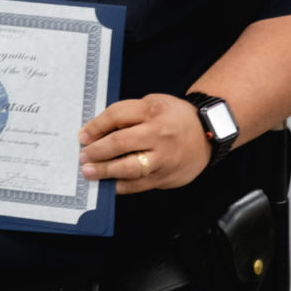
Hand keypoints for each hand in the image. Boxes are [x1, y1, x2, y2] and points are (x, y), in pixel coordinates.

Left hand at [79, 93, 210, 193]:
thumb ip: (126, 115)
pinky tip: (108, 184)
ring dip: (105, 171)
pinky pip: (139, 185)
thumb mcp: (151, 104)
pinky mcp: (168, 177)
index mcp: (152, 111)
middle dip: (96, 152)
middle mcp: (159, 135)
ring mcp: (165, 158)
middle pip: (120, 143)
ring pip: (130, 168)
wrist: (208, 132)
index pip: (116, 116)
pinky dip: (120, 186)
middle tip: (82, 157)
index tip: (82, 137)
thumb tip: (94, 132)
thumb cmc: (172, 117)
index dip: (95, 127)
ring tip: (89, 172)